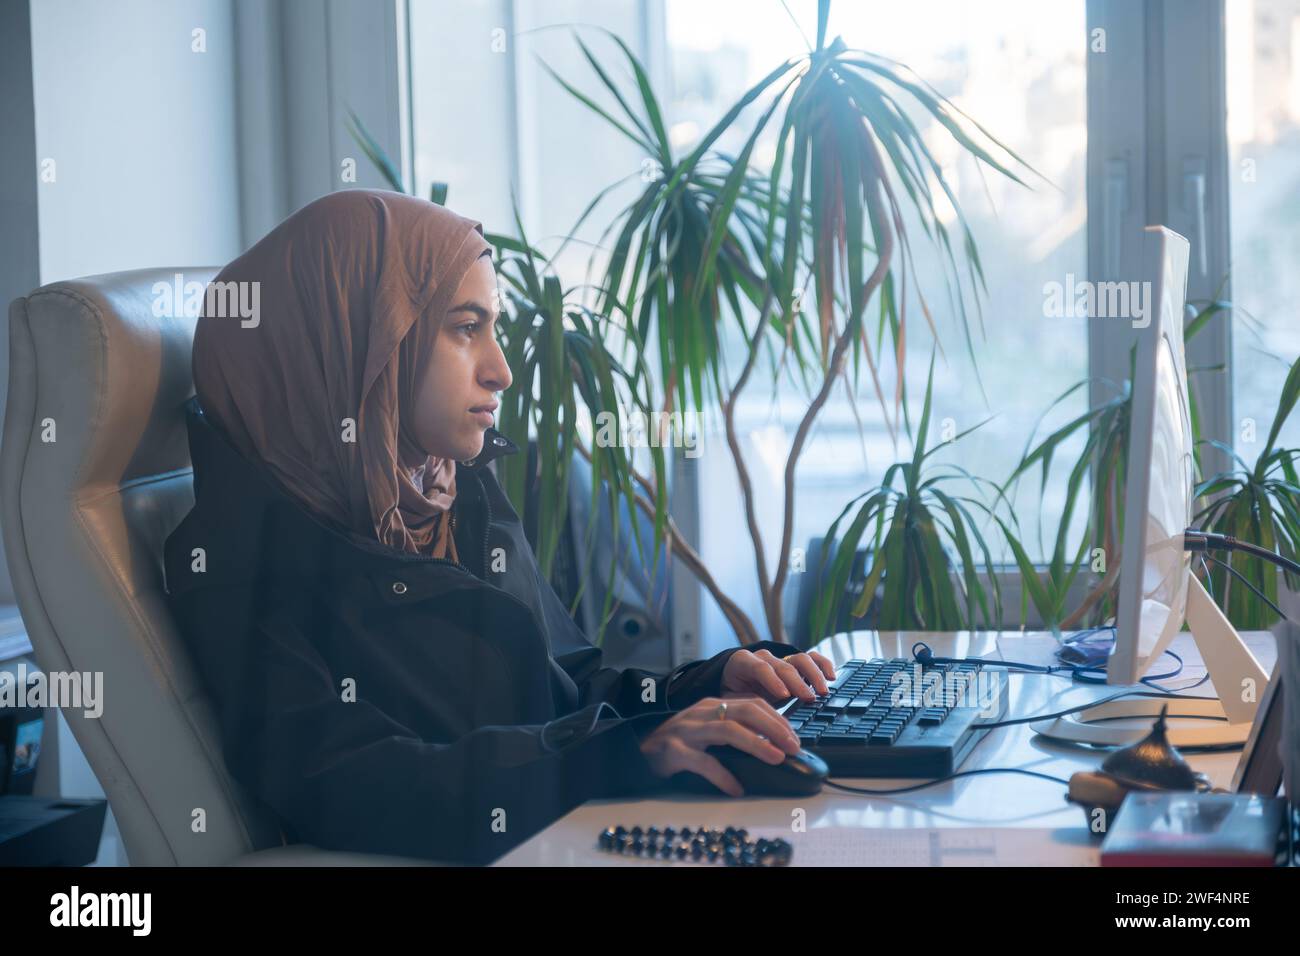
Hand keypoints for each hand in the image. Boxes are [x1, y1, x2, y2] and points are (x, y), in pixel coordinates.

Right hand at [638, 697, 801, 796]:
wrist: (639, 750)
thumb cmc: (679, 742)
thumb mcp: (709, 729)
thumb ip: (735, 730)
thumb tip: (772, 744)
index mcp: (714, 705)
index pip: (752, 703)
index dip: (777, 718)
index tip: (794, 736)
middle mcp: (702, 712)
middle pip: (745, 711)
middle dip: (774, 727)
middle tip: (793, 745)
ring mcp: (688, 730)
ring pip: (727, 730)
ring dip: (756, 743)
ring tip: (775, 758)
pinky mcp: (674, 751)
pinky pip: (703, 762)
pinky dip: (722, 775)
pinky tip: (736, 788)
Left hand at [720, 648, 835, 703]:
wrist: (732, 686)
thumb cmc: (731, 696)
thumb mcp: (730, 702)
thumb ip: (741, 710)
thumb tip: (753, 728)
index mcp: (742, 663)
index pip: (759, 667)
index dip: (773, 680)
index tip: (784, 695)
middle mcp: (764, 657)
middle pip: (783, 665)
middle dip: (797, 682)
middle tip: (809, 698)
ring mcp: (781, 659)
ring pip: (800, 659)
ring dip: (813, 675)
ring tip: (823, 692)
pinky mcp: (794, 664)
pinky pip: (812, 658)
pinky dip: (823, 665)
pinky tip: (831, 677)